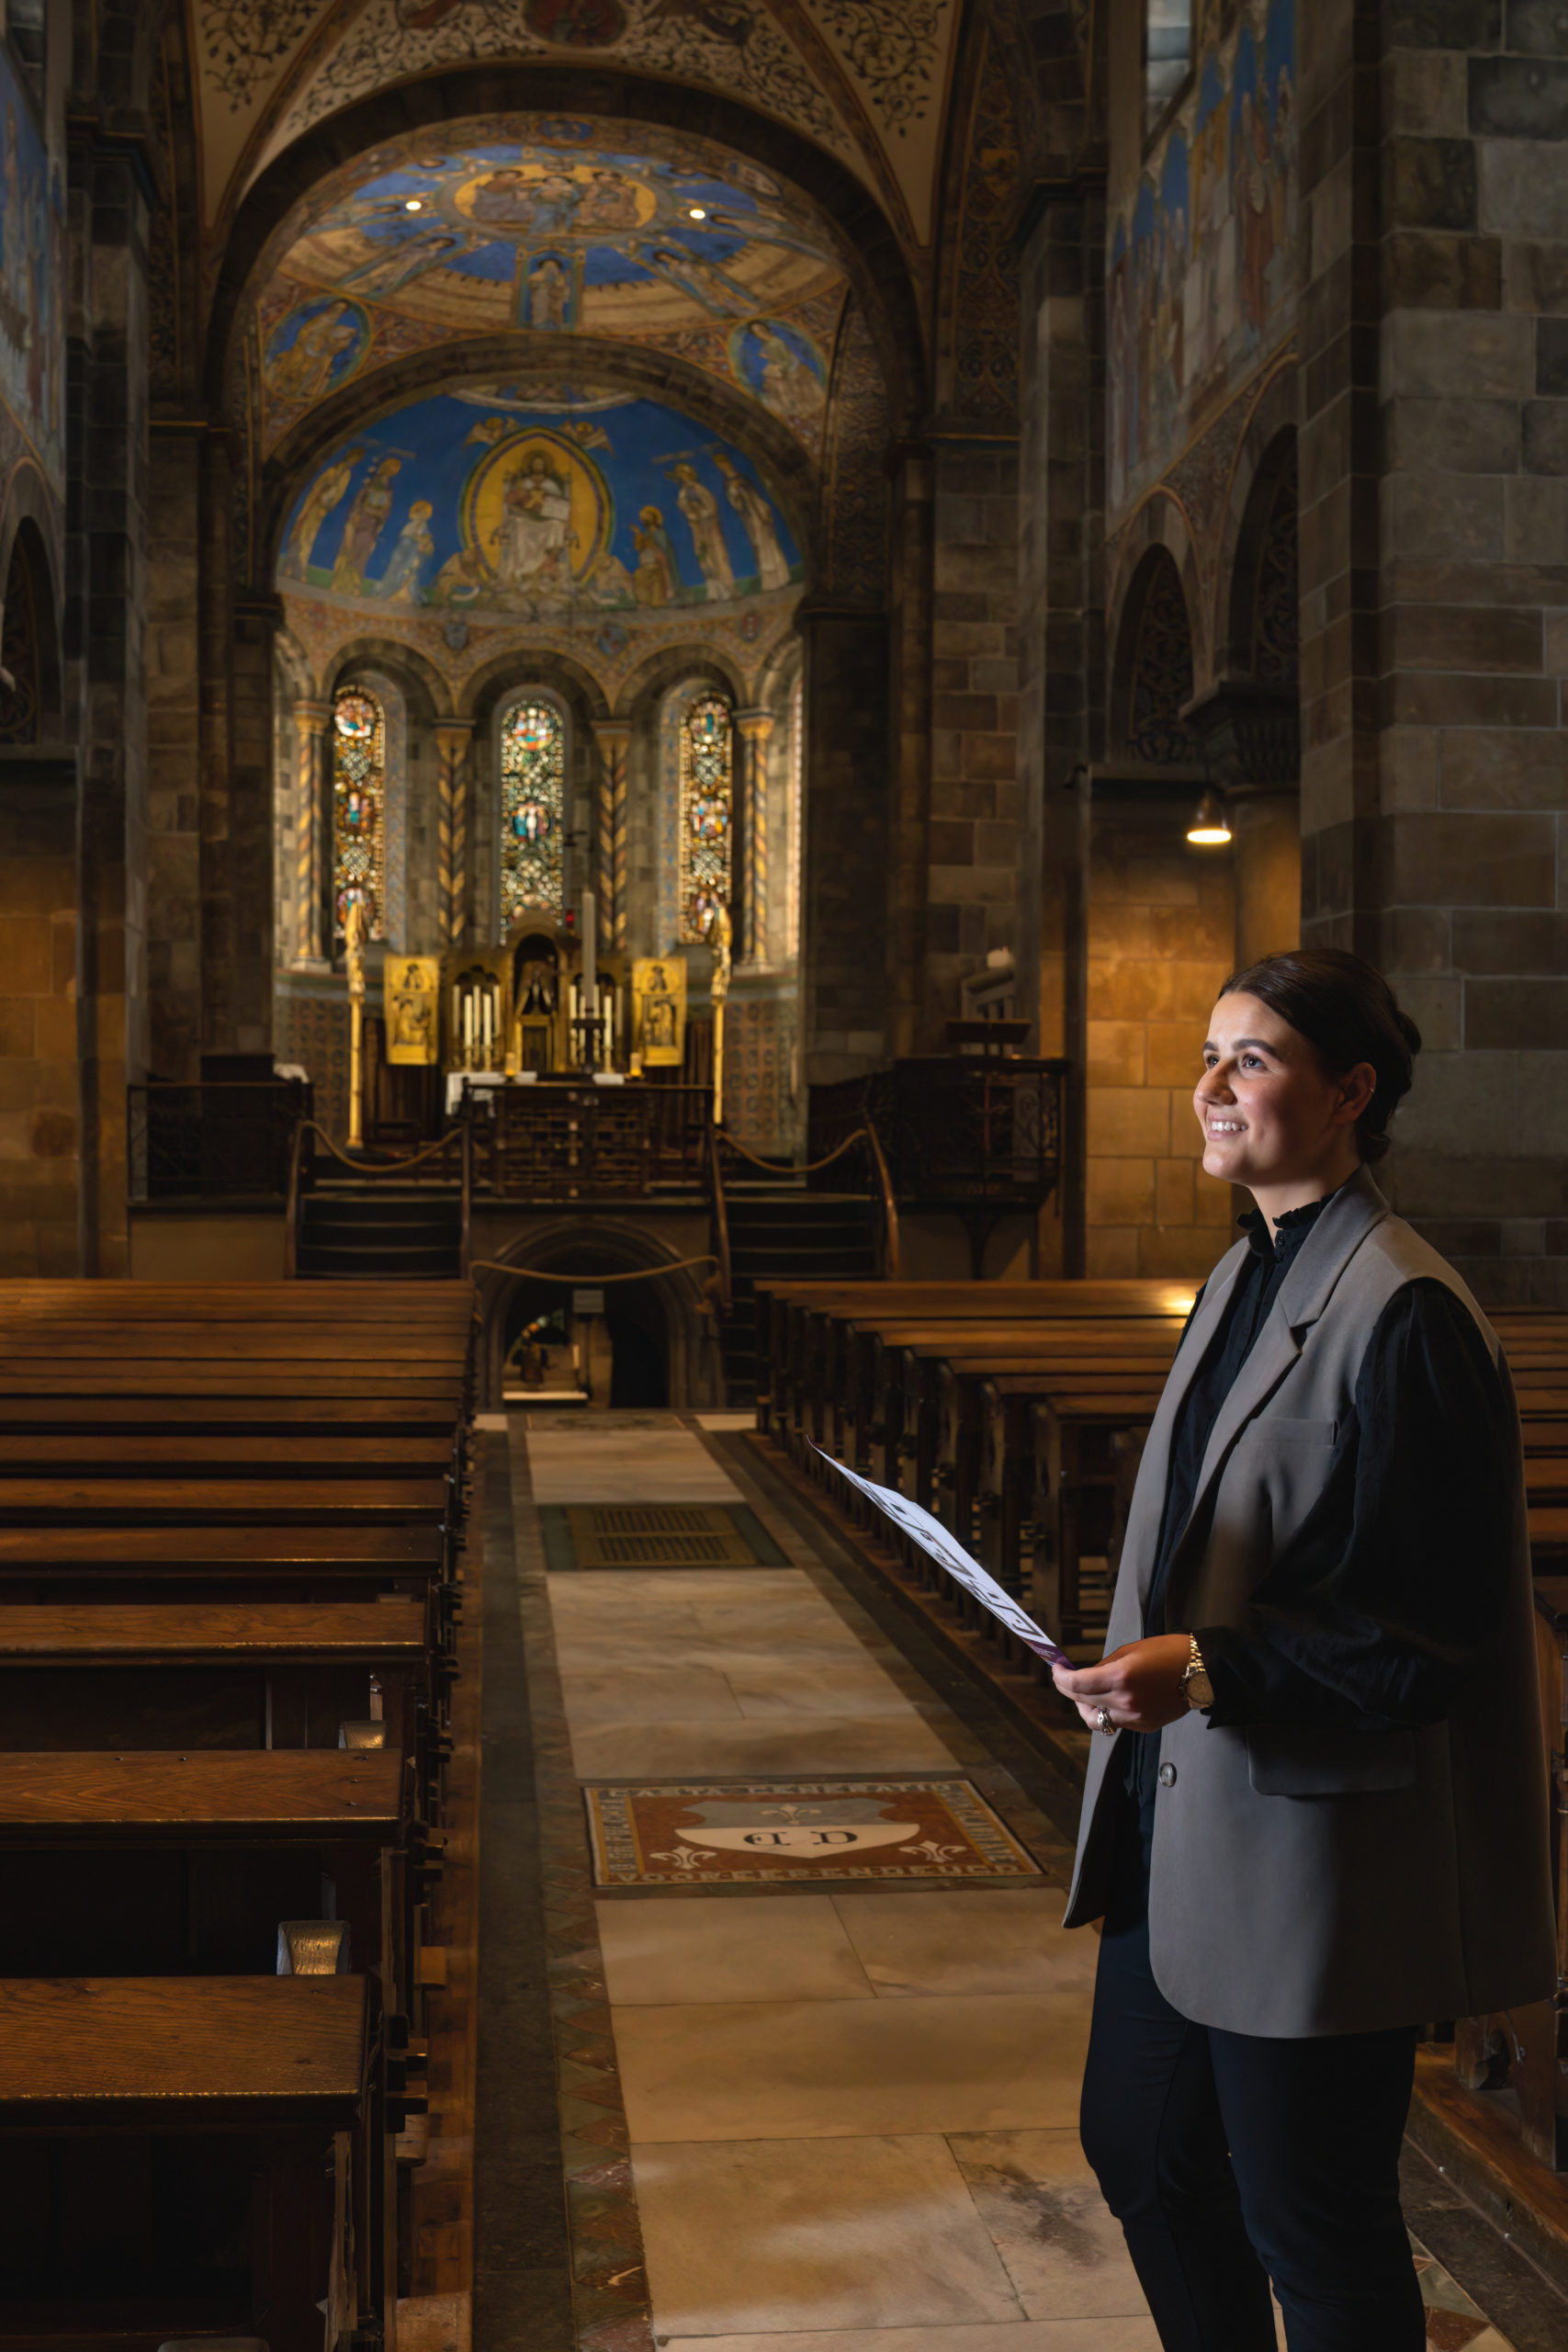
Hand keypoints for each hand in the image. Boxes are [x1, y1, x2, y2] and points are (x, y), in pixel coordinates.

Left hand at [1051, 1634, 1192, 1734]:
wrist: (1201, 1671)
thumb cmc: (1168, 1652)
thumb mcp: (1130, 1650)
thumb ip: (1105, 1665)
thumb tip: (1087, 1675)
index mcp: (1120, 1677)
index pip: (1077, 1684)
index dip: (1061, 1678)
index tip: (1056, 1670)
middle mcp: (1125, 1701)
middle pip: (1083, 1701)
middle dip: (1068, 1689)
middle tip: (1063, 1679)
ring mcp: (1135, 1717)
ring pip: (1096, 1720)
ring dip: (1085, 1706)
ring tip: (1084, 1694)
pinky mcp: (1145, 1726)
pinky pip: (1117, 1723)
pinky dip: (1108, 1712)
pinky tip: (1110, 1700)